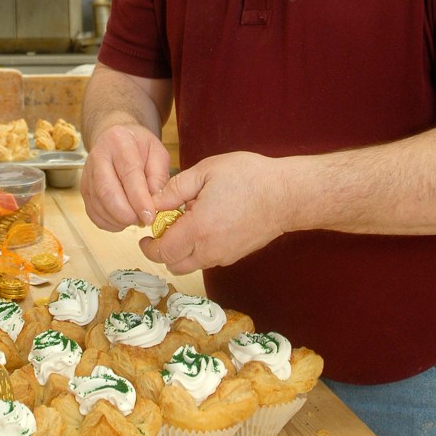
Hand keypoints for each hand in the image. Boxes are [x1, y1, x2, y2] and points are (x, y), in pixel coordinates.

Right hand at [80, 124, 170, 230]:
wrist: (116, 139)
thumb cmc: (139, 147)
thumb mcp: (157, 153)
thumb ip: (159, 176)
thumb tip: (154, 204)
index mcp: (120, 142)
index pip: (129, 174)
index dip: (139, 199)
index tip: (150, 216)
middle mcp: (98, 157)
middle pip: (107, 192)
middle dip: (126, 213)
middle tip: (143, 221)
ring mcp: (87, 174)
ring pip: (98, 205)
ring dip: (119, 220)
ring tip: (135, 219)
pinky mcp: (83, 189)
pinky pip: (93, 212)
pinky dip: (108, 223)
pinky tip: (122, 221)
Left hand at [138, 151, 285, 273]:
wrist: (287, 194)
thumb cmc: (249, 177)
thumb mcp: (207, 171)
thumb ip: (175, 188)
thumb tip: (154, 202)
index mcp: (198, 229)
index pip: (162, 251)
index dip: (149, 245)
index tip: (147, 231)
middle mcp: (210, 249)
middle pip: (174, 265)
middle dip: (163, 250)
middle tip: (165, 226)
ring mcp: (224, 256)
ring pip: (191, 264)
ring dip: (181, 250)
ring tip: (189, 222)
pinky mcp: (236, 255)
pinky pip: (208, 259)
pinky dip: (199, 248)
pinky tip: (207, 224)